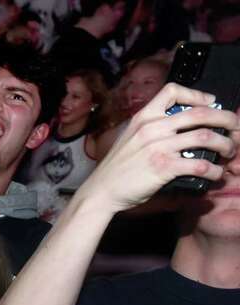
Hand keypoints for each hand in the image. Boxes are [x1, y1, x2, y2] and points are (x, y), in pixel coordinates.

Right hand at [78, 83, 238, 213]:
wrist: (101, 191)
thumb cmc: (116, 168)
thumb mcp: (129, 138)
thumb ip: (151, 129)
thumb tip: (180, 129)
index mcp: (144, 117)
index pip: (173, 91)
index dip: (198, 94)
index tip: (210, 102)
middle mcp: (153, 128)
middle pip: (200, 113)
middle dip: (226, 119)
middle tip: (234, 128)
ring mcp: (159, 147)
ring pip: (205, 137)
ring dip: (225, 145)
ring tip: (230, 152)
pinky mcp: (164, 168)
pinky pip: (199, 165)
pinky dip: (214, 170)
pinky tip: (216, 174)